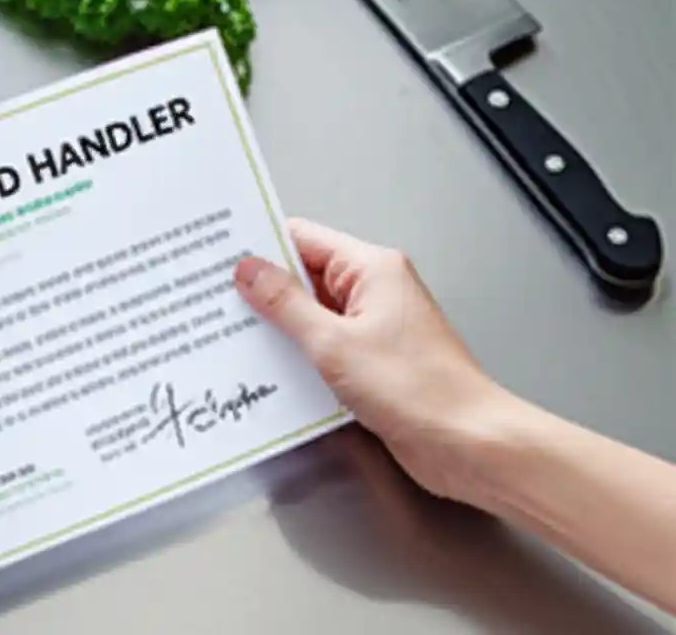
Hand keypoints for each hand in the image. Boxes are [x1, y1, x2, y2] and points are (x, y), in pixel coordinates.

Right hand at [233, 218, 520, 502]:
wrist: (468, 444)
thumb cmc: (419, 389)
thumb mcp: (334, 343)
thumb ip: (285, 305)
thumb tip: (249, 270)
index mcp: (372, 268)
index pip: (302, 238)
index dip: (259, 246)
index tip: (219, 258)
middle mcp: (375, 290)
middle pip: (304, 275)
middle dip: (261, 290)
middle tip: (214, 301)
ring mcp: (375, 326)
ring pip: (312, 314)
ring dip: (278, 327)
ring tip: (232, 336)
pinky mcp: (373, 360)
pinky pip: (324, 345)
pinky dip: (298, 354)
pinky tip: (269, 369)